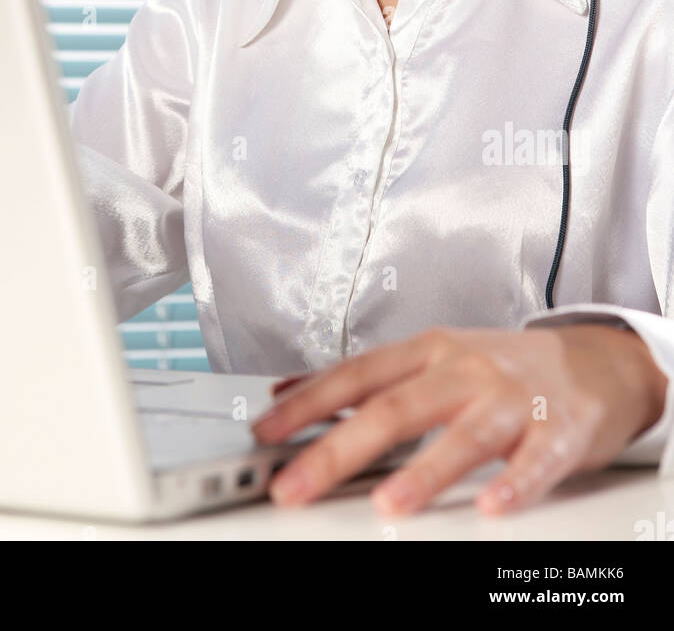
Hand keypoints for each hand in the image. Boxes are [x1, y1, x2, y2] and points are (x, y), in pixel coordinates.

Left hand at [250, 324, 667, 516]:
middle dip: (339, 449)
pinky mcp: (556, 432)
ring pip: (462, 435)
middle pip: (395, 409)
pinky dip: (512, 485)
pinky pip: (533, 463)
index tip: (265, 432)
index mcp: (427, 352)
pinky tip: (490, 506)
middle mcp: (463, 370)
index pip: (356, 375)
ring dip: (424, 471)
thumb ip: (363, 377)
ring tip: (388, 502)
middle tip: (297, 484)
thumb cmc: (500, 365)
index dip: (308, 404)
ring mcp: (510, 400)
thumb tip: (286, 388)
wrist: (593, 361)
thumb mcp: (429, 357)